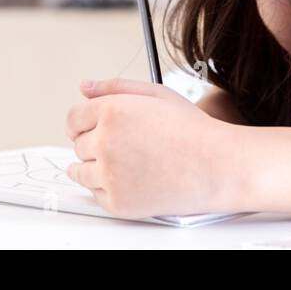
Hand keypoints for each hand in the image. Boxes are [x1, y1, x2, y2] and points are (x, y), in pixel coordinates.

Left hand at [64, 78, 238, 218]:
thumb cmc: (193, 130)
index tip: (91, 130)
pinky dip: (107, 189)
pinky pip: (95, 195)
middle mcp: (106, 142)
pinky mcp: (118, 202)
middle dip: (96, 144)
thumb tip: (84, 86)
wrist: (217, 166)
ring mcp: (110, 175)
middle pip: (78, 145)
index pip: (73, 118)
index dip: (83, 123)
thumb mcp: (156, 94)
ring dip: (95, 167)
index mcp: (112, 111)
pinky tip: (130, 179)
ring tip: (127, 164)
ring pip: (81, 172)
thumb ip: (115, 87)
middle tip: (126, 146)